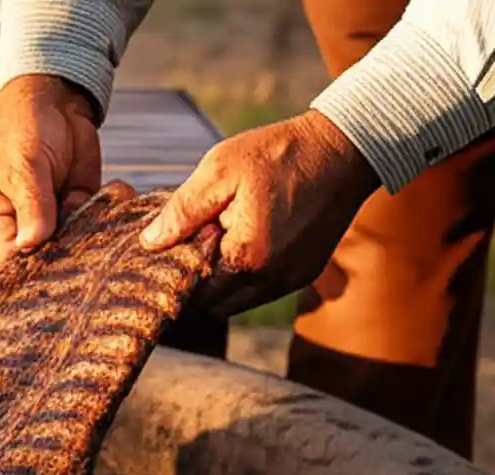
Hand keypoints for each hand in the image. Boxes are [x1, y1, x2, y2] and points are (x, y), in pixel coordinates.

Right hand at [0, 75, 103, 262]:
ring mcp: (57, 217)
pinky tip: (119, 194)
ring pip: (78, 241)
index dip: (32, 268)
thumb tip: (31, 243)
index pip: (12, 259)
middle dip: (70, 252)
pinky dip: (112, 209)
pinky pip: (100, 220)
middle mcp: (27, 225)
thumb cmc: (23, 129)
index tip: (58, 264)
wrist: (55, 99)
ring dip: (96, 228)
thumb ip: (31, 204)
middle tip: (90, 238)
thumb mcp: (23, 166)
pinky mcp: (84, 205)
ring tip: (105, 206)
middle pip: (48, 257)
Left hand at [139, 110, 380, 315]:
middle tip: (177, 255)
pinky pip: (261, 290)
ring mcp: (291, 280)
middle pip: (213, 305)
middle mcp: (271, 279)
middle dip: (192, 286)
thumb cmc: (280, 154)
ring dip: (217, 284)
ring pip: (237, 302)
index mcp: (247, 257)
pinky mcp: (304, 274)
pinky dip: (242, 277)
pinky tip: (234, 244)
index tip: (155, 265)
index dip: (171, 280)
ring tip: (206, 245)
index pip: (193, 292)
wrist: (345, 149)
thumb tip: (149, 243)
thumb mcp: (220, 170)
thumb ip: (182, 210)